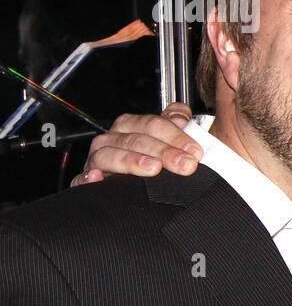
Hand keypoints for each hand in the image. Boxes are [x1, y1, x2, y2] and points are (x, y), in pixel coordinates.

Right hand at [71, 102, 201, 185]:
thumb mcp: (169, 138)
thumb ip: (178, 122)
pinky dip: (88, 178)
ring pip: (110, 155)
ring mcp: (97, 159)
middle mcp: (113, 139)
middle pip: (136, 140)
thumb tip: (181, 118)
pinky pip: (82, 178)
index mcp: (131, 126)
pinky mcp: (86, 180)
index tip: (195, 152)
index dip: (176, 136)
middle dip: (164, 151)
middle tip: (186, 165)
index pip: (153, 124)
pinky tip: (99, 178)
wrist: (135, 187)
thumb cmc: (155, 159)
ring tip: (153, 169)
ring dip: (132, 161)